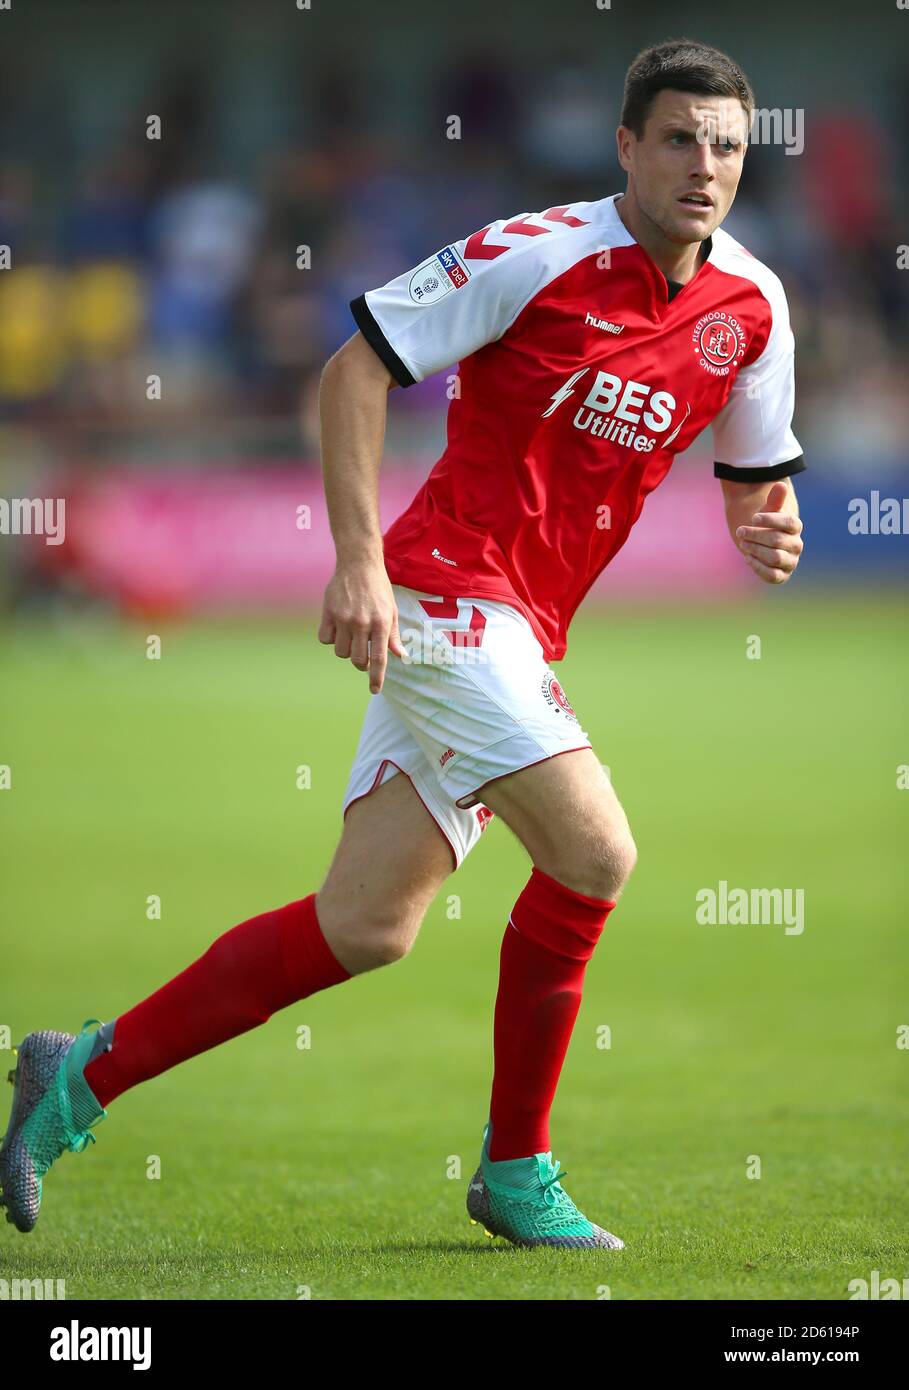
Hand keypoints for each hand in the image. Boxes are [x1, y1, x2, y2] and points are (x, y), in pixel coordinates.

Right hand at [318, 562, 404, 693]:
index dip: (376, 677)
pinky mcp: (328, 613)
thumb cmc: (378, 589)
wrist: (359, 564)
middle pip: (357, 660)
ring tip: (351, 636)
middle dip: (361, 664)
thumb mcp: (391, 610)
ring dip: (346, 650)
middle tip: (363, 656)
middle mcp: (362, 623)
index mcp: (381, 623)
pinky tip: (337, 629)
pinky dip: (330, 639)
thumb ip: (393, 635)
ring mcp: (343, 618)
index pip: (379, 658)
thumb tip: (401, 656)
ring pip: (341, 652)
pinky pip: (325, 639)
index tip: (374, 690)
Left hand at [734, 481, 803, 583]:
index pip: (789, 522)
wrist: (760, 543)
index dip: (770, 520)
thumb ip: (774, 500)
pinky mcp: (782, 575)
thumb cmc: (764, 525)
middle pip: (777, 540)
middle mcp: (797, 545)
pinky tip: (747, 558)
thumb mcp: (767, 510)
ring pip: (774, 557)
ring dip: (755, 550)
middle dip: (756, 535)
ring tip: (743, 544)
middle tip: (741, 531)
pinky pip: (772, 575)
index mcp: (796, 527)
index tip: (753, 517)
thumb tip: (780, 485)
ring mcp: (790, 561)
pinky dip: (758, 567)